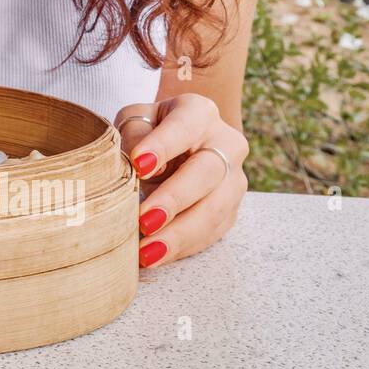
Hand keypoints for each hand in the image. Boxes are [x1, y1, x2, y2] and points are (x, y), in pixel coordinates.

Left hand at [114, 94, 248, 268]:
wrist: (178, 141)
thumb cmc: (149, 130)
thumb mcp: (135, 120)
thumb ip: (134, 136)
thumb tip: (139, 168)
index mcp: (198, 112)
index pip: (184, 126)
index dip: (163, 145)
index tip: (139, 164)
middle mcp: (225, 143)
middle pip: (207, 172)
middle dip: (174, 199)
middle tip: (144, 220)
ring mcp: (234, 179)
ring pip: (215, 209)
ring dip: (180, 234)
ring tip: (147, 251)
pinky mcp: (231, 209)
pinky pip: (212, 232)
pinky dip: (183, 246)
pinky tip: (157, 256)